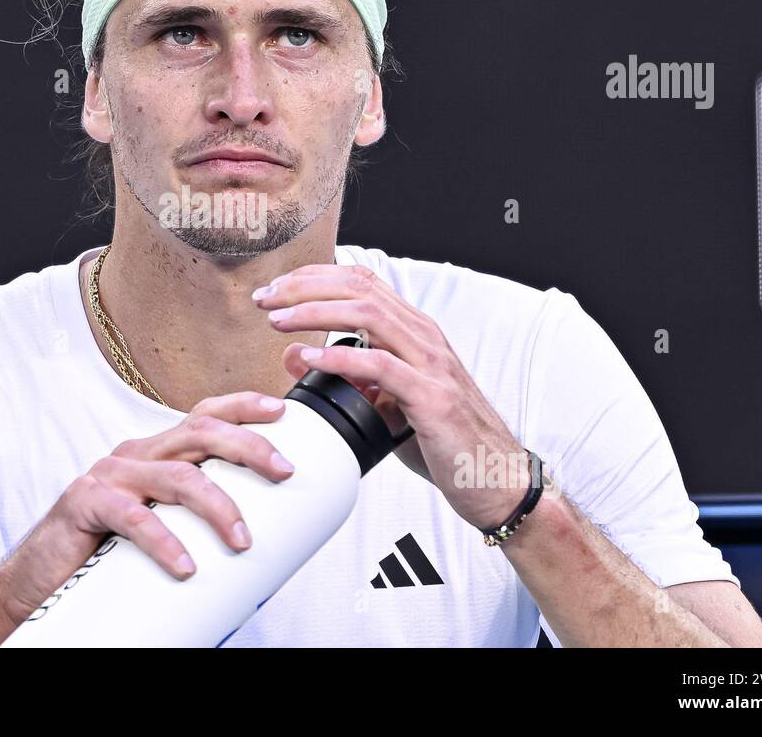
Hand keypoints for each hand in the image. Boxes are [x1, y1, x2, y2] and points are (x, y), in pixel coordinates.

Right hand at [0, 392, 296, 624]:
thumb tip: (260, 543)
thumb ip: (194, 520)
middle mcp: (136, 455)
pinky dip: (165, 541)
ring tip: (242, 541)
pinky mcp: (85, 502)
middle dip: (248, 447)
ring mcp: (109, 475)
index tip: (281, 410)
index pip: (204, 415)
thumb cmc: (106, 552)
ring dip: (218, 506)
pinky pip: (134, 518)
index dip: (243, 406)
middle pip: (200, 433)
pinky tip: (185, 565)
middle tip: (284, 472)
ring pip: (178, 476)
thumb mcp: (159, 526)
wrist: (38, 578)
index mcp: (156, 455)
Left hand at [252, 264, 532, 530]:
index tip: (276, 289)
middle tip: (264, 298)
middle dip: (305, 287)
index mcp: (415, 333)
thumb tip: (295, 354)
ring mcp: (432, 366)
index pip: (361, 283)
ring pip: (369, 316)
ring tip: (278, 320)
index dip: (315, 278)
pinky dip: (341, 359)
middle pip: (359, 289)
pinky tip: (310, 359)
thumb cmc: (445, 442)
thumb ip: (345, 377)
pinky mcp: (433, 399)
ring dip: (316, 313)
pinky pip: (382, 367)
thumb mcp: (385, 404)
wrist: (497, 482)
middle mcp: (426, 339)